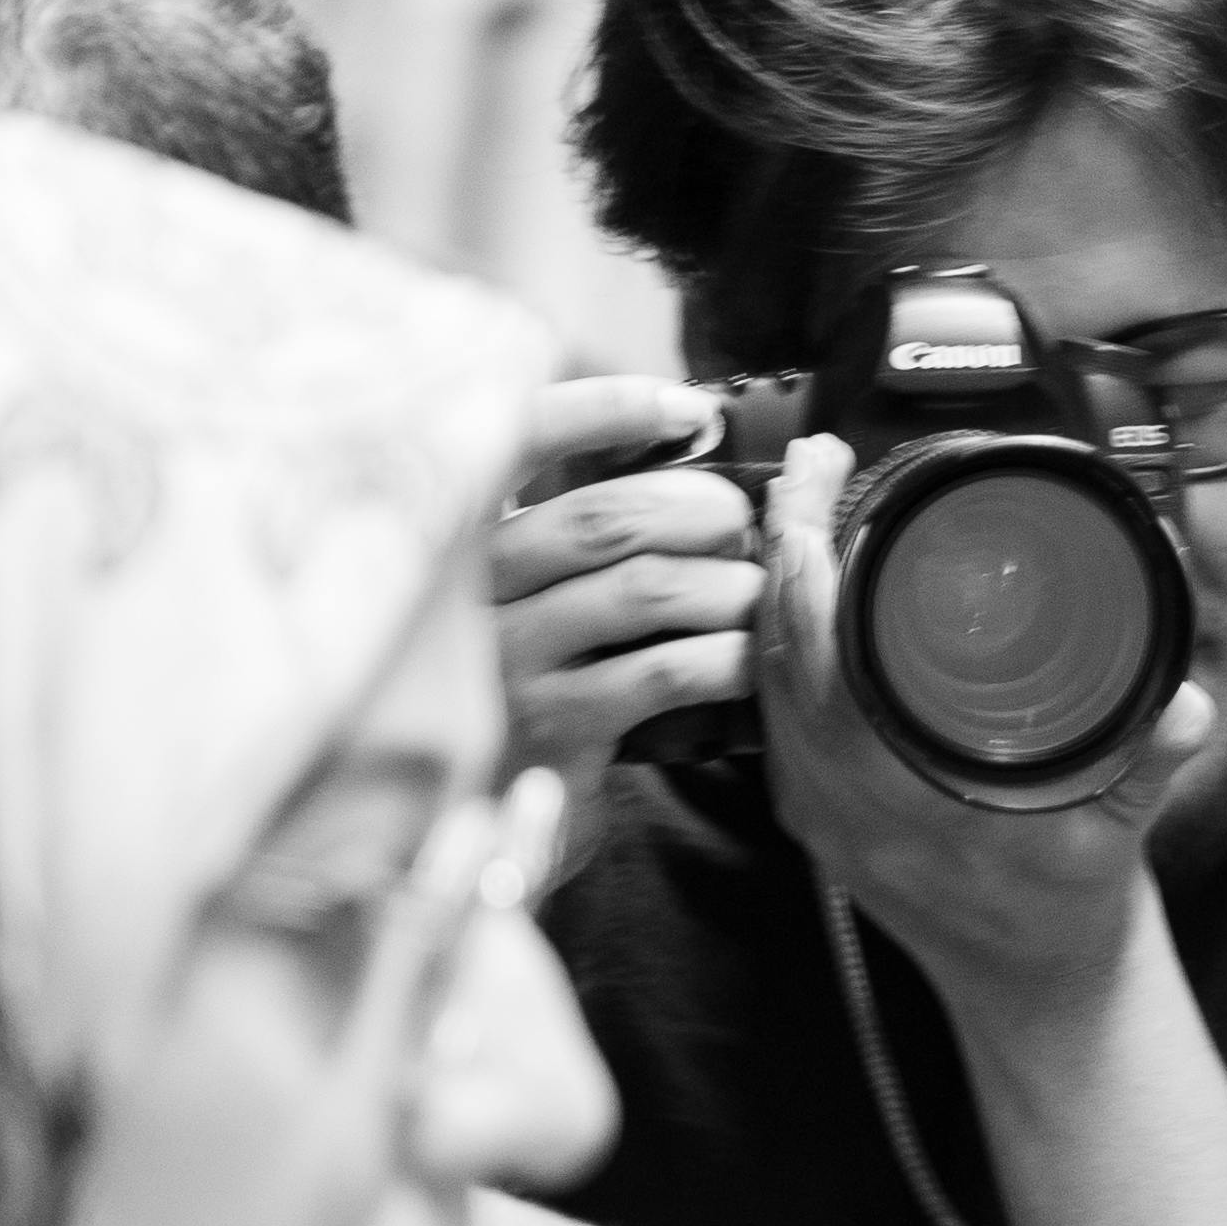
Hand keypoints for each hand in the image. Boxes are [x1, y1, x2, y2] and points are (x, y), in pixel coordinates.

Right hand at [496, 376, 759, 834]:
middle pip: (604, 515)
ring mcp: (510, 664)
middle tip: (746, 524)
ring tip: (759, 594)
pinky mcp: (554, 730)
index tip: (688, 406)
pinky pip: (662, 673)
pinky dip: (725, 657)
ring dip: (727, 584)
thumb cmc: (526, 686)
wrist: (483, 819)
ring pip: (644, 589)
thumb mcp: (528, 598)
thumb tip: (684, 442)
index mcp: (467, 539)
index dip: (604, 408)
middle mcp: (475, 593)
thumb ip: (577, 529)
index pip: (519, 442)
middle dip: (701, 507)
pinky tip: (750, 660)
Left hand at [756, 435, 1210, 1048]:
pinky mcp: (814, 808)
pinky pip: (774, 707)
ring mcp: (821, 810)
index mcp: (906, 810)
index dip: (814, 587)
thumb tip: (1190, 704)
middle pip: (781, 657)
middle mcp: (845, 809)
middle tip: (811, 463)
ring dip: (777, 585)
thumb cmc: (1069, 910)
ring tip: (800, 497)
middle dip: (787, 549)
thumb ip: (1151, 762)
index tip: (820, 503)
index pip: (829, 683)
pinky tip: (795, 580)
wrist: (1033, 988)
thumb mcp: (1120, 835)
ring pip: (766, 678)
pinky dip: (778, 635)